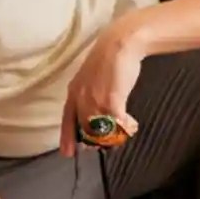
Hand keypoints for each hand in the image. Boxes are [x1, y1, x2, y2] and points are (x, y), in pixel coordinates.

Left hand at [59, 18, 146, 156]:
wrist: (120, 44)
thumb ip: (89, 95)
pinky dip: (125, 127)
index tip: (68, 153)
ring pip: (101, 129)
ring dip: (114, 134)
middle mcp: (81, 98)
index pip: (67, 119)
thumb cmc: (109, 59)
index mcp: (74, 92)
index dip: (67, 137)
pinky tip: (132, 124)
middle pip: (85, 129)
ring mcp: (95, 100)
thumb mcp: (90, 78)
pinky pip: (117, 123)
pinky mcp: (111, 100)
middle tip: (110, 144)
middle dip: (97, 140)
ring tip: (125, 130)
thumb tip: (95, 113)